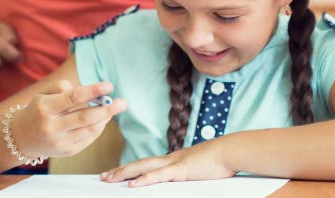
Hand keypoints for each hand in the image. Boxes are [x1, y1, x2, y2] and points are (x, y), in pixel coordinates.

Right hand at [13, 80, 126, 158]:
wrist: (21, 138)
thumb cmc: (37, 110)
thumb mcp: (43, 94)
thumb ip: (64, 87)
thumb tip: (90, 92)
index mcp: (45, 107)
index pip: (73, 97)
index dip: (93, 91)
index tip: (109, 85)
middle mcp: (51, 126)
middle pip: (85, 117)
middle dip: (107, 109)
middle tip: (123, 102)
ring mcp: (58, 142)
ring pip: (89, 130)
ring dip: (105, 119)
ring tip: (114, 109)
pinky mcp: (66, 152)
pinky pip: (88, 139)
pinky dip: (98, 129)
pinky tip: (103, 120)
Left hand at [101, 137, 234, 186]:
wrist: (231, 151)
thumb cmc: (220, 161)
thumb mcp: (200, 169)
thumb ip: (189, 173)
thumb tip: (185, 178)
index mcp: (174, 160)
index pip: (147, 164)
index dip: (131, 169)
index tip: (117, 173)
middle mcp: (170, 159)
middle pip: (139, 164)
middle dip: (120, 171)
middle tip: (103, 176)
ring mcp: (174, 163)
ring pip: (143, 168)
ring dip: (125, 173)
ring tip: (109, 179)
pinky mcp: (181, 170)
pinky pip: (159, 176)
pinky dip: (144, 179)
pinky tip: (132, 185)